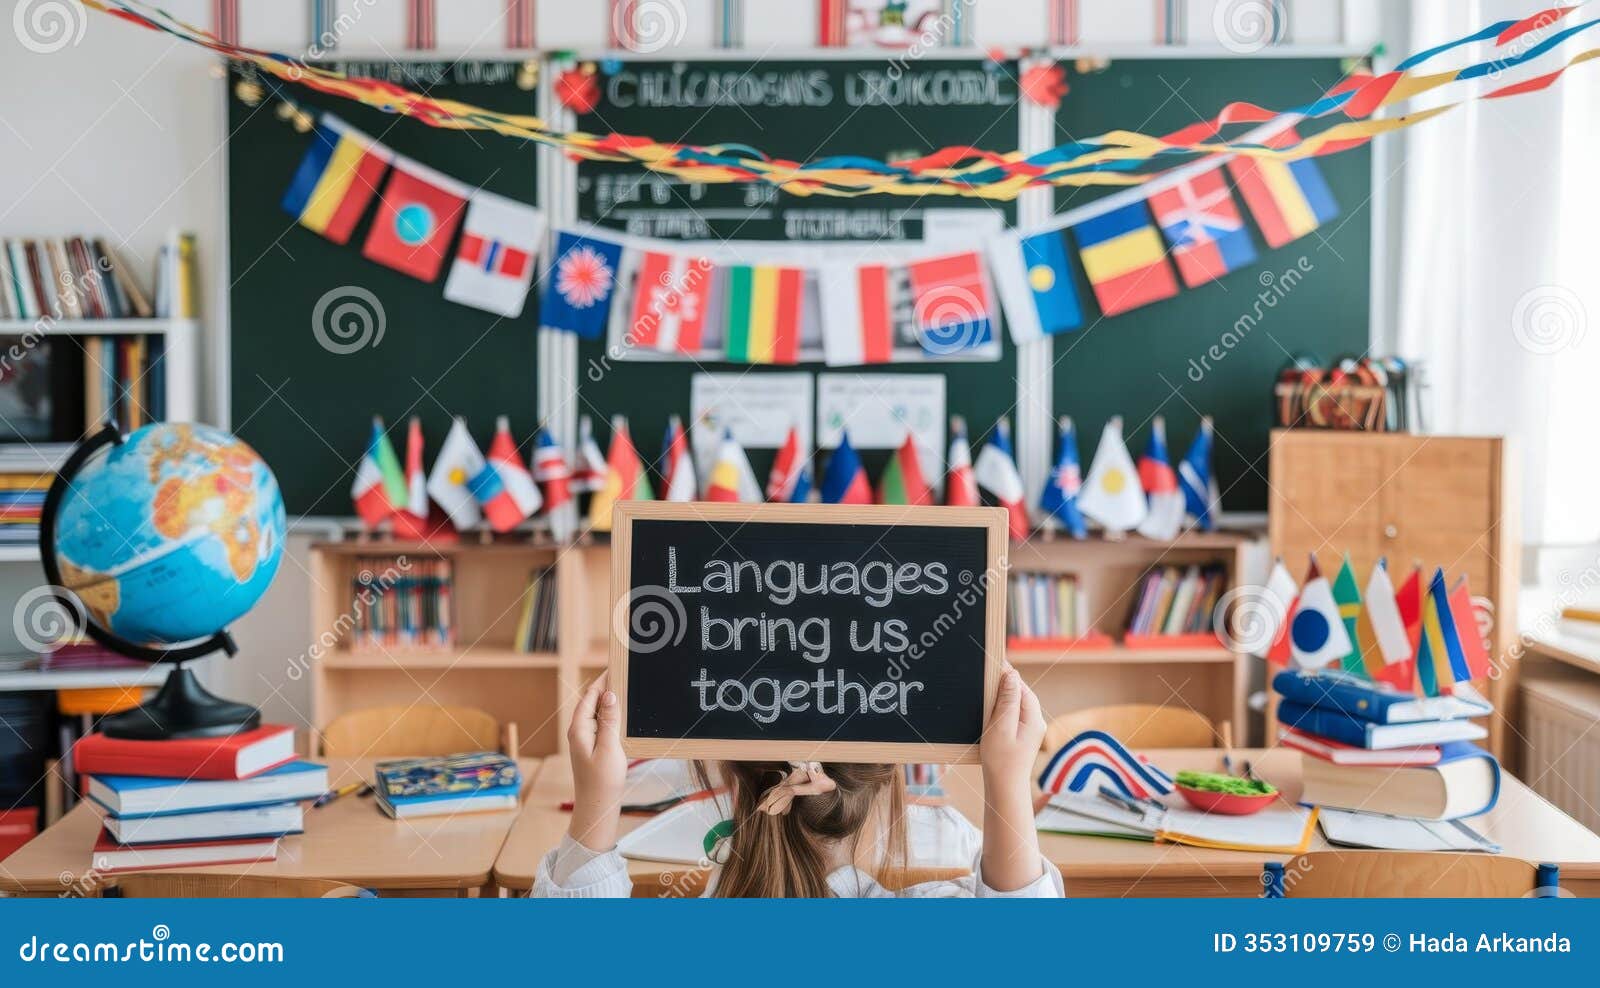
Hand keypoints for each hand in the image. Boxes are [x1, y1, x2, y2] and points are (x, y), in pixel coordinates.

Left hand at [566, 672, 626, 851]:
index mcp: (579, 728)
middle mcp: (580, 730)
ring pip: (599, 711)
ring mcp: (586, 738)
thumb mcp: (609, 748)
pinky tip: (625, 714)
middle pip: (593, 700)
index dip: (603, 679)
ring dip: (612, 700)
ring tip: (629, 688)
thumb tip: (609, 694)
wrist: (597, 806)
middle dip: (608, 686)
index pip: (590, 694)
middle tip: (627, 673)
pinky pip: (603, 723)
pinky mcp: (594, 746)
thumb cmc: (602, 781)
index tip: (617, 665)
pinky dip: (613, 714)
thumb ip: (609, 720)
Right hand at [978, 664, 1047, 891]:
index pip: (1020, 686)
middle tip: (984, 673)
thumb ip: (1008, 699)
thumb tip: (1012, 674)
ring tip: (984, 690)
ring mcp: (1029, 729)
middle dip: (1003, 683)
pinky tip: (988, 710)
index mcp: (1033, 717)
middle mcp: (1035, 721)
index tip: (991, 661)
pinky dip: (1000, 708)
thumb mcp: (1001, 726)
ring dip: (1000, 696)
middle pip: (1019, 693)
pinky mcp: (1021, 736)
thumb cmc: (1001, 761)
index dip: (1006, 673)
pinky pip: (1011, 714)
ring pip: (1014, 703)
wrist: (1005, 789)